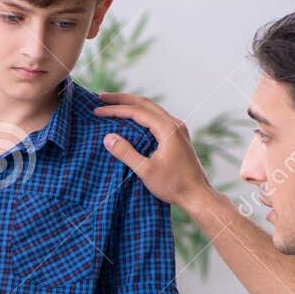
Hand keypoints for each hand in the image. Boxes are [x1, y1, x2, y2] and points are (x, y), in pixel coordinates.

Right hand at [93, 92, 214, 212]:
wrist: (197, 195)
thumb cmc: (174, 185)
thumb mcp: (146, 171)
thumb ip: (126, 153)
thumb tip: (108, 137)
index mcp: (168, 129)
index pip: (137, 112)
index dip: (115, 110)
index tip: (97, 111)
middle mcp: (174, 124)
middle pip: (145, 103)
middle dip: (122, 99)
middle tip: (101, 97)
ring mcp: (177, 129)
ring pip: (151, 109)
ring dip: (131, 105)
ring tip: (112, 104)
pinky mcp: (177, 136)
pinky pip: (156, 118)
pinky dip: (140, 115)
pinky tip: (131, 119)